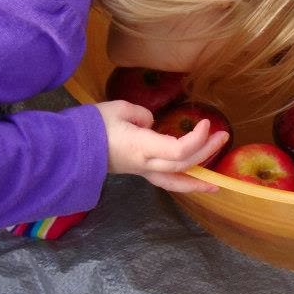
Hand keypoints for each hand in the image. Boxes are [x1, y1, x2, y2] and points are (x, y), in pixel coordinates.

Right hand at [97, 100, 228, 192]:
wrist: (70, 147)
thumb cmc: (92, 125)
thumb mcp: (118, 109)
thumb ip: (142, 115)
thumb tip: (152, 124)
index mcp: (142, 147)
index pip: (178, 151)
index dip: (197, 139)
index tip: (205, 123)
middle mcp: (146, 164)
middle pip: (183, 165)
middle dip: (207, 152)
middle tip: (223, 136)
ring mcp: (142, 171)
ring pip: (175, 182)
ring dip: (198, 181)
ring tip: (216, 183)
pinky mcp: (139, 172)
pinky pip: (166, 181)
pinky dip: (183, 182)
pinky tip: (194, 181)